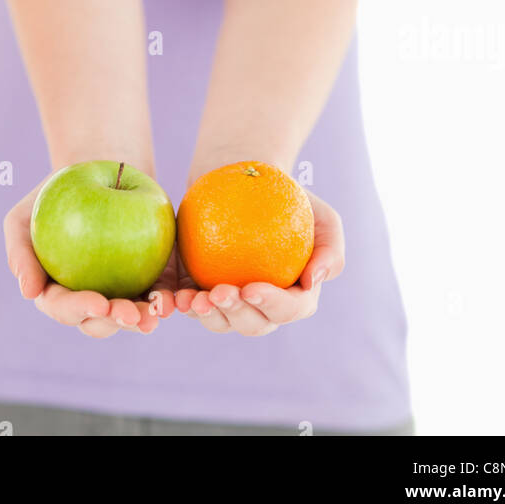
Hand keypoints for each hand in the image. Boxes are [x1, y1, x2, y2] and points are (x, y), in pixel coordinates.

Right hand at [3, 178, 167, 338]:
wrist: (99, 171)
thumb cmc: (54, 195)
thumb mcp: (24, 215)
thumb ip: (19, 250)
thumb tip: (28, 292)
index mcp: (55, 293)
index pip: (63, 307)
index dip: (80, 310)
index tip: (99, 303)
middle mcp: (86, 300)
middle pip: (97, 322)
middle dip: (114, 323)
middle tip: (131, 314)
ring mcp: (117, 293)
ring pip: (128, 316)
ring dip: (141, 319)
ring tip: (155, 314)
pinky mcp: (146, 280)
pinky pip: (155, 295)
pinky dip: (164, 301)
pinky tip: (174, 300)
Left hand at [173, 189, 344, 335]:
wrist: (248, 180)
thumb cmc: (291, 200)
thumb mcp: (323, 216)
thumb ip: (330, 249)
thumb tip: (314, 279)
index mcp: (296, 297)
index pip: (290, 309)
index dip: (273, 306)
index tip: (252, 288)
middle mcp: (264, 307)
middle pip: (253, 323)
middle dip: (236, 314)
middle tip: (219, 292)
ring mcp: (233, 302)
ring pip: (220, 321)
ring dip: (207, 315)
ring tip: (193, 299)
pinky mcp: (203, 289)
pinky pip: (193, 304)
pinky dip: (183, 304)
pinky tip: (174, 296)